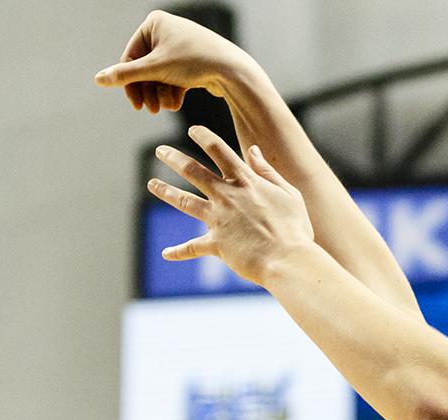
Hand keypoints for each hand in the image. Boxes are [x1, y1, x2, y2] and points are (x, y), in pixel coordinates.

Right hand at [94, 11, 253, 112]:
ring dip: (161, 93)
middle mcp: (167, 30)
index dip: (130, 82)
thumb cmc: (195, 62)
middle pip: (145, 67)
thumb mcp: (155, 68)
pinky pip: (174, 76)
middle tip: (150, 110)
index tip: (135, 105)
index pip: (131, 56)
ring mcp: (180, 46)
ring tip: (168, 107)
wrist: (233, 71)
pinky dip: (173, 90)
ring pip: (160, 74)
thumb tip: (98, 78)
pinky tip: (176, 103)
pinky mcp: (192, 60)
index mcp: (155, 23)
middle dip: (148, 90)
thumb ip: (126, 75)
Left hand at [149, 126, 317, 285]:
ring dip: (165, 191)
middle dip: (173, 158)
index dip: (204, 137)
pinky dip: (178, 251)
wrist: (288, 259)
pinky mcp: (216, 244)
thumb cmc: (295, 228)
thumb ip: (268, 172)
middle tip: (159, 150)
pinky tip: (166, 253)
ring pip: (184, 201)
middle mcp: (227, 196)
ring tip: (152, 183)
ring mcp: (218, 220)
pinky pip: (192, 247)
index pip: (219, 150)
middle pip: (193, 171)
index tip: (193, 130)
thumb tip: (253, 150)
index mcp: (246, 182)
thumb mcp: (289, 194)